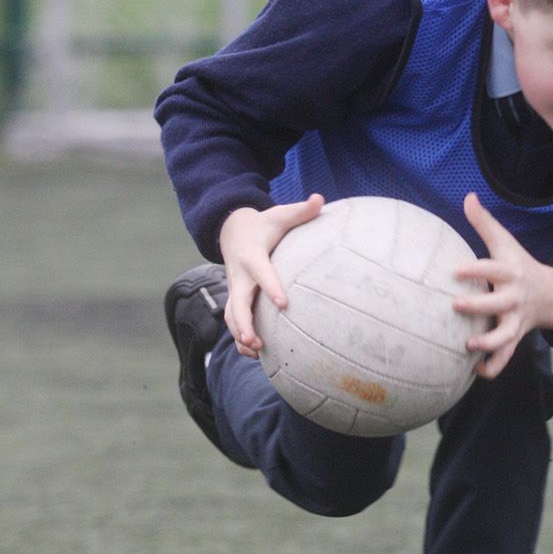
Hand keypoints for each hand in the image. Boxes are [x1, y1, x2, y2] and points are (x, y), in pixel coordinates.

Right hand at [217, 194, 324, 356]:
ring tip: (254, 353)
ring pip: (232, 315)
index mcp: (253, 257)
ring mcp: (236, 288)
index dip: (271, 287)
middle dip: (244, 323)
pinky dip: (240, 336)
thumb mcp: (280, 215)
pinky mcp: (237, 297)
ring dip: (240, 334)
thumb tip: (320, 199)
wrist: (232, 230)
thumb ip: (301, 210)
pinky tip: (253, 354)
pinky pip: (234, 319)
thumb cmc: (264, 224)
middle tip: (256, 341)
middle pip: (237, 303)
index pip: (261, 273)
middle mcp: (240, 276)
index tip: (284, 303)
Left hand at [454, 193, 552, 379]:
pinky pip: (507, 355)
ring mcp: (516, 319)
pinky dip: (495, 365)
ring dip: (490, 342)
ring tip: (469, 345)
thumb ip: (485, 223)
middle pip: (499, 304)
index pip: (494, 269)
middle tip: (456, 305)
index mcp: (511, 273)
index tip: (455, 270)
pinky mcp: (515, 336)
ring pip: (506, 335)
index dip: (476, 270)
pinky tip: (477, 372)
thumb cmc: (521, 264)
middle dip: (480, 306)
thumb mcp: (506, 243)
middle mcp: (515, 298)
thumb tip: (467, 196)